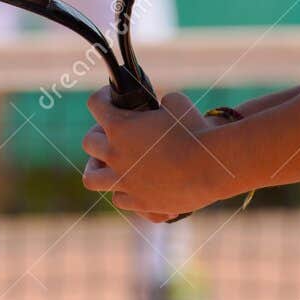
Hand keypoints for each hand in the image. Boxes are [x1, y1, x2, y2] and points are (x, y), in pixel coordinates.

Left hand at [81, 89, 234, 220]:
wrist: (211, 168)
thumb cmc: (196, 131)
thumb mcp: (177, 103)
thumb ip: (162, 102)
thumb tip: (162, 107)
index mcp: (120, 127)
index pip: (95, 104)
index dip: (102, 96)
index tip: (111, 96)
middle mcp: (116, 155)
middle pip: (88, 144)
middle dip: (98, 134)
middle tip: (112, 134)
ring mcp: (125, 182)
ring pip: (92, 179)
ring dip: (98, 170)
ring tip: (110, 166)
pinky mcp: (140, 202)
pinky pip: (120, 199)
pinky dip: (125, 191)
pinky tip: (136, 185)